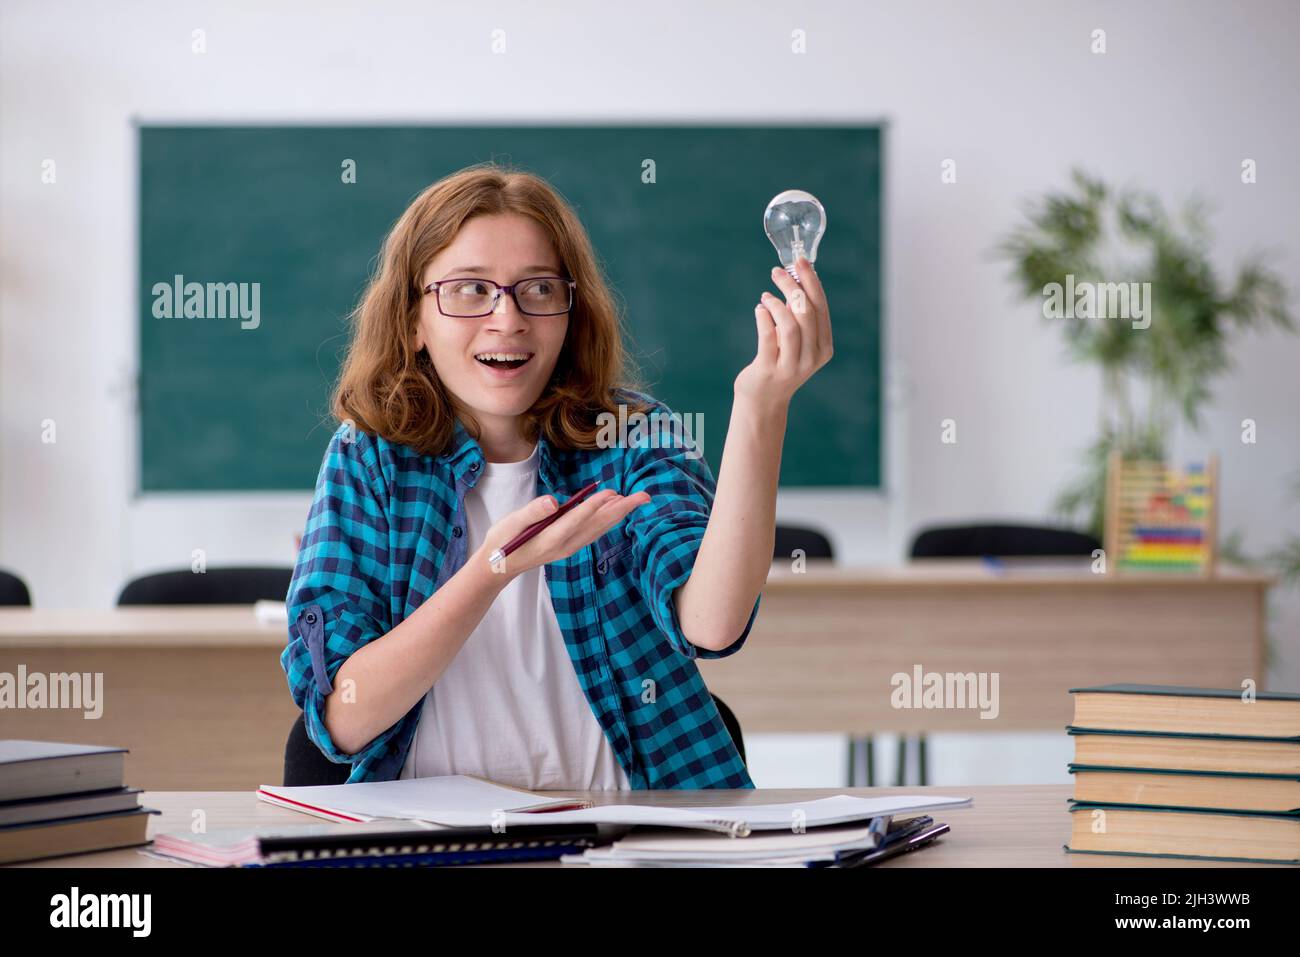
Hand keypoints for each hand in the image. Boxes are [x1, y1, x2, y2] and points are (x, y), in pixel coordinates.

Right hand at [475, 488, 651, 578]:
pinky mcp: (570, 546)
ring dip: (619, 514)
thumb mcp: (510, 524)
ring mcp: (569, 547)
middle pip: (597, 525)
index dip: (593, 506)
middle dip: (621, 510)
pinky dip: (607, 519)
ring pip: (599, 529)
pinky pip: (594, 532)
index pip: (576, 520)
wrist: (500, 566)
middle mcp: (565, 545)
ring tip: (636, 499)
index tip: (611, 492)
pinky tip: (615, 510)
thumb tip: (554, 502)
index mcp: (549, 539)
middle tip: (644, 497)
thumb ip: (532, 512)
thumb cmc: (503, 541)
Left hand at [734, 255, 832, 407]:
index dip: (811, 282)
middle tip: (777, 272)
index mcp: (824, 347)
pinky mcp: (769, 370)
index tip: (800, 261)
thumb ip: (798, 316)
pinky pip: (768, 337)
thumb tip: (793, 280)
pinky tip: (759, 309)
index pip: (821, 308)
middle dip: (792, 287)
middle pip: (806, 313)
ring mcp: (791, 366)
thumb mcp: (796, 341)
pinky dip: (763, 318)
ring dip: (776, 303)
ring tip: (765, 296)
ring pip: (790, 326)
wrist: (763, 400)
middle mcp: (812, 357)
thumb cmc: (779, 362)